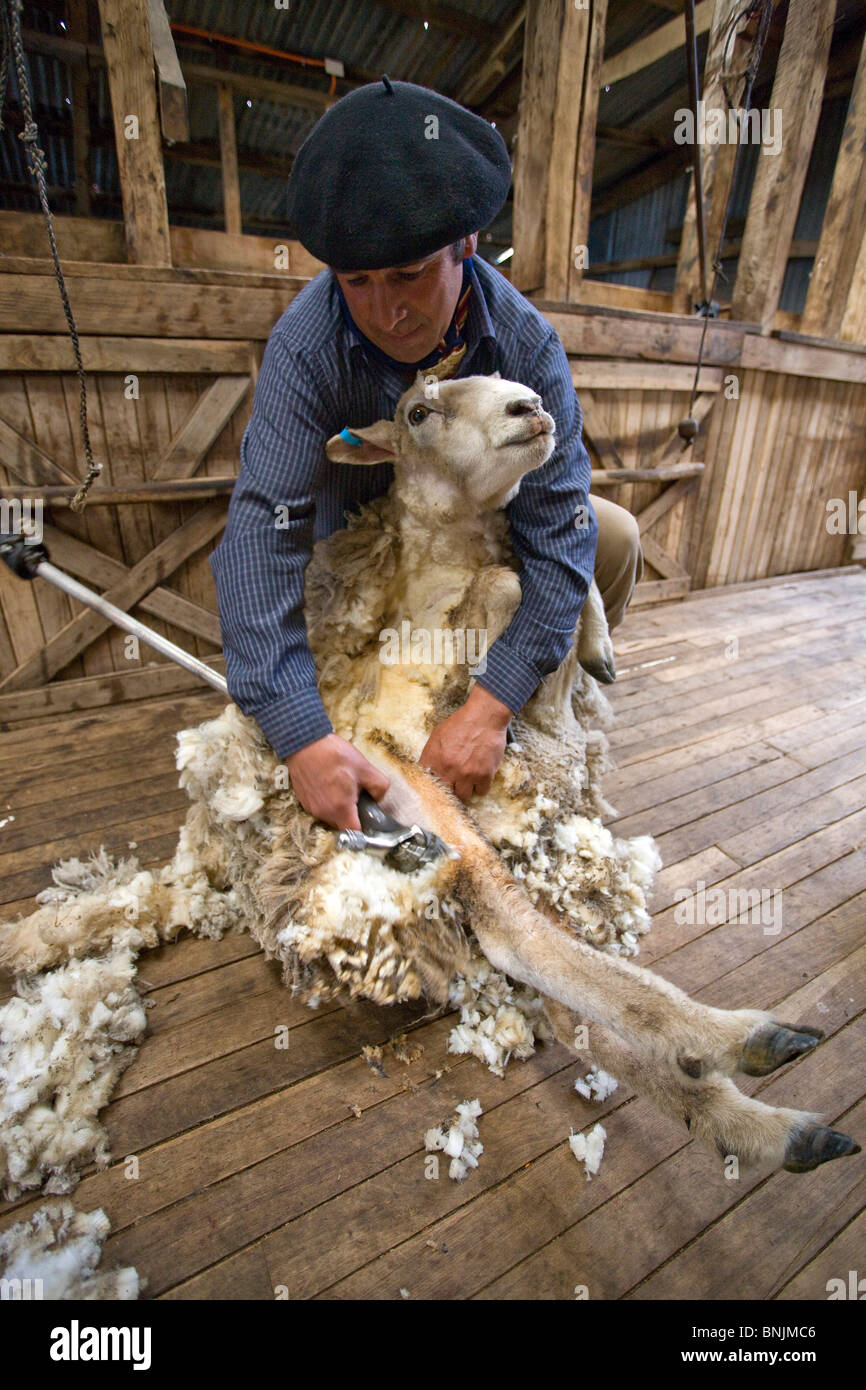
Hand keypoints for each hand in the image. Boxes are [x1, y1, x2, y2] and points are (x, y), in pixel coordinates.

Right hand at [285, 733, 389, 830]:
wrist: (304, 743)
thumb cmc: (334, 755)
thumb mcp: (365, 768)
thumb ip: (379, 787)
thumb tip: (379, 799)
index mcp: (340, 808)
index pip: (355, 833)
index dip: (365, 830)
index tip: (370, 819)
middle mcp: (324, 813)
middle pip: (343, 826)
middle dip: (352, 816)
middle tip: (358, 797)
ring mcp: (312, 808)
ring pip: (331, 818)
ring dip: (339, 809)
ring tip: (343, 788)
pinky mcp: (304, 801)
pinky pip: (321, 809)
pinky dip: (328, 802)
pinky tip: (331, 785)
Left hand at [419, 685, 512, 801]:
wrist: (484, 716)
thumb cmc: (460, 723)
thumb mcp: (437, 735)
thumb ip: (431, 755)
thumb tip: (426, 770)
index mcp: (433, 760)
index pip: (426, 786)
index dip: (431, 790)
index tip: (435, 791)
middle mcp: (449, 770)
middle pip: (444, 796)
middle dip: (448, 792)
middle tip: (452, 787)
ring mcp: (467, 774)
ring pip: (463, 797)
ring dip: (465, 791)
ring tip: (467, 782)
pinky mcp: (484, 775)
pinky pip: (481, 791)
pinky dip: (481, 786)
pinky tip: (480, 777)